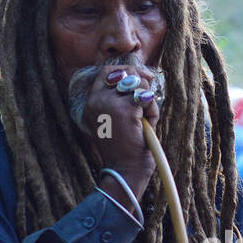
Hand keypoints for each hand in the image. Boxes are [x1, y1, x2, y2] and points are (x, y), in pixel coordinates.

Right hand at [79, 63, 162, 198]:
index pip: (106, 72)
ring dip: (147, 101)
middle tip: (148, 98)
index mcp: (90, 103)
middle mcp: (96, 100)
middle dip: (142, 81)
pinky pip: (147, 98)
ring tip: (143, 120)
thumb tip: (141, 75)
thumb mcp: (116, 119)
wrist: (125, 172)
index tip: (142, 77)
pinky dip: (152, 111)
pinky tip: (146, 126)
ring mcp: (109, 104)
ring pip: (138, 84)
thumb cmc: (125, 149)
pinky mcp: (125, 110)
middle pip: (125, 73)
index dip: (126, 71)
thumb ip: (121, 98)